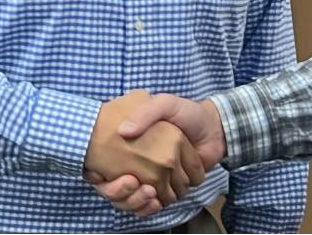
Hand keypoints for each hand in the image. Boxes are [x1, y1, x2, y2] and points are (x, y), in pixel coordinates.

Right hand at [84, 90, 205, 206]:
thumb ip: (146, 113)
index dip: (101, 174)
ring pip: (131, 200)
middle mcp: (139, 164)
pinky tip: (153, 201)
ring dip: (134, 200)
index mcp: (135, 145)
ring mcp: (152, 178)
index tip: (98, 174)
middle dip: (118, 191)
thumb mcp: (164, 105)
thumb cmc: (187, 114)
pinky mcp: (165, 190)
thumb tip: (124, 132)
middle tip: (128, 181)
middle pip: (117, 188)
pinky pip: (147, 206)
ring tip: (143, 189)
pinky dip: (147, 208)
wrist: (213, 128)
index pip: (106, 167)